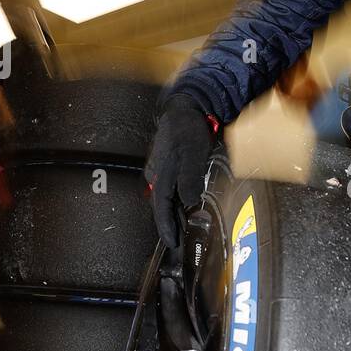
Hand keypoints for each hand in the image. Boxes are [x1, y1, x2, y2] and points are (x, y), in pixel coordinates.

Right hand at [144, 97, 216, 248]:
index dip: (167, 227)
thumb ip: (190, 178)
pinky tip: (183, 207)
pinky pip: (169, 189)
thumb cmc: (189, 131)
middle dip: (168, 225)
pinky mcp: (167, 165)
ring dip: (172, 215)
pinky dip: (175, 202)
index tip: (172, 243)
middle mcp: (156, 175)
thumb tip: (188, 201)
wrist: (186, 108)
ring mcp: (160, 170)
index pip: (161, 208)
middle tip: (177, 243)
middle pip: (160, 206)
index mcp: (161, 175)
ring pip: (164, 198)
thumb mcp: (193, 154)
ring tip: (180, 230)